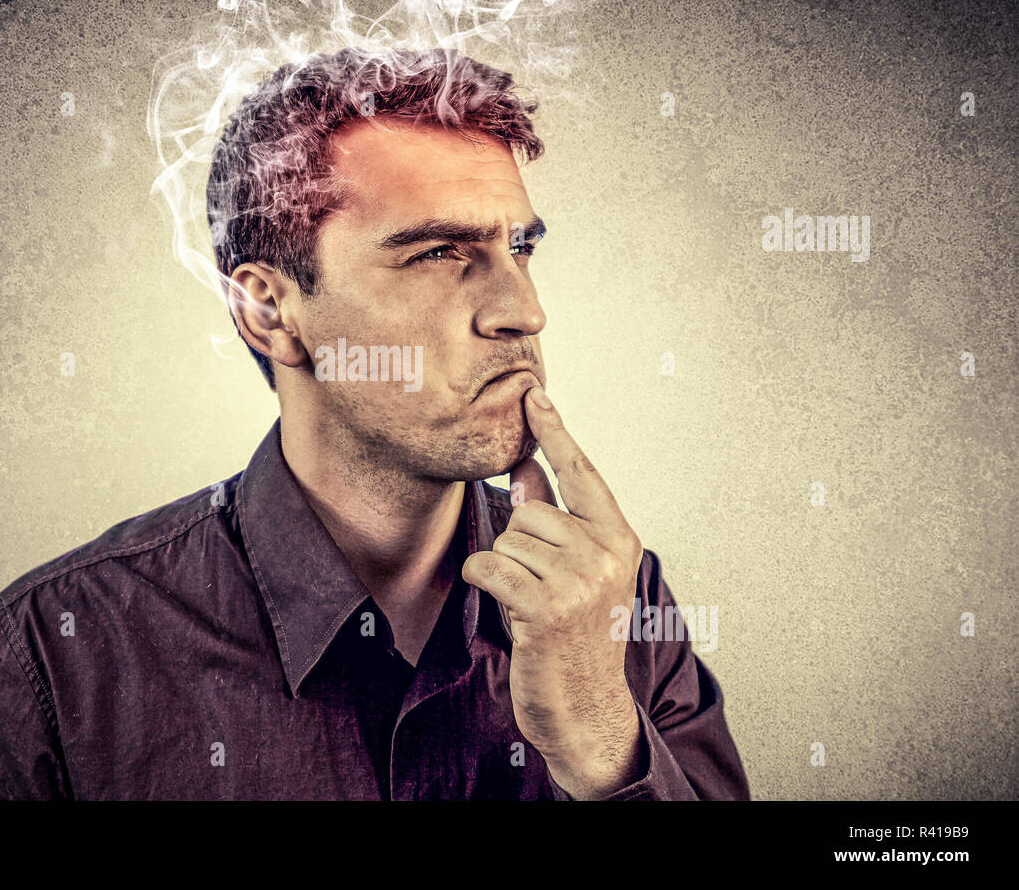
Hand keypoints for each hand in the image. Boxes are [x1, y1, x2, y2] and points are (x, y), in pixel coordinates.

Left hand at [462, 386, 645, 798]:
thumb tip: (527, 466)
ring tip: (531, 607)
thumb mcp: (575, 572)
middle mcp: (606, 553)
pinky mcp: (546, 606)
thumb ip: (554, 518)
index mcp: (619, 539)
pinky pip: (489, 566)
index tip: (533, 395)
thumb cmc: (575, 638)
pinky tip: (511, 614)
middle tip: (539, 591)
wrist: (585, 710)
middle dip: (518, 548)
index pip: (582, 474)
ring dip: (505, 572)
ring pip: (506, 538)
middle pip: (528, 512)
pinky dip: (486, 585)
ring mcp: (579, 580)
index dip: (556, 433)